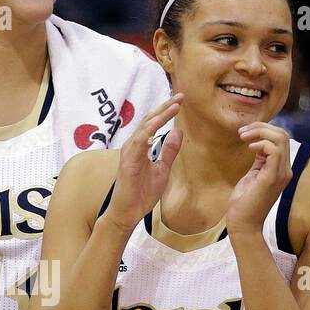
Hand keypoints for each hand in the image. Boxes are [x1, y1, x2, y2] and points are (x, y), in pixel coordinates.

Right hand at [103, 94, 183, 230]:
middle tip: (181, 96)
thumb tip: (178, 131)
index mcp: (140, 146)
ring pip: (144, 127)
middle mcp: (133, 145)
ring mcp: (129, 153)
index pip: (153, 123)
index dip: (166, 111)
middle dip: (165, 107)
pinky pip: (138, 142)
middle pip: (148, 120)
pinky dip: (149, 131)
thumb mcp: (162, 169)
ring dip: (159, 115)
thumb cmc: (141, 193)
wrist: (128, 213)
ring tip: (174, 105)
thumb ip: (169, 151)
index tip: (181, 100)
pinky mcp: (128, 162)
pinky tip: (159, 123)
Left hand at [227, 122, 291, 234]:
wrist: (243, 223)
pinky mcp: (272, 178)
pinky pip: (274, 151)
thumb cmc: (244, 202)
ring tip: (243, 137)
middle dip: (261, 127)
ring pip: (281, 138)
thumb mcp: (253, 174)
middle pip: (283, 134)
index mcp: (281, 168)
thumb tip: (257, 142)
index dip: (263, 130)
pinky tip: (249, 147)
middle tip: (241, 133)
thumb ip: (259, 159)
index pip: (281, 138)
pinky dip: (261, 143)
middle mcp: (285, 170)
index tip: (244, 134)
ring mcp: (281, 174)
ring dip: (260, 132)